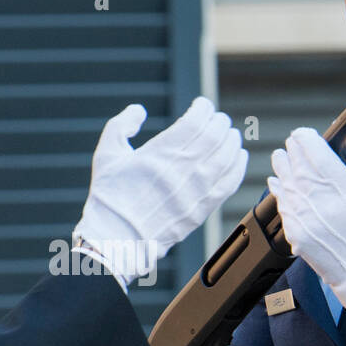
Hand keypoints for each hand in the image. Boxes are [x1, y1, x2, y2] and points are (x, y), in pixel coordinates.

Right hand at [74, 97, 247, 286]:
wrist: (116, 239)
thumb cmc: (109, 196)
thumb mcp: (106, 154)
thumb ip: (121, 125)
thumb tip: (139, 110)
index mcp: (160, 152)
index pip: (196, 120)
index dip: (203, 107)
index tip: (200, 106)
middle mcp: (183, 168)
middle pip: (216, 134)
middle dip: (218, 121)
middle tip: (216, 119)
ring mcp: (196, 190)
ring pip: (227, 155)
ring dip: (231, 139)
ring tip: (228, 134)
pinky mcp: (203, 209)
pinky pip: (231, 181)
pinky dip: (239, 165)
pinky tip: (239, 155)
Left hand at [267, 127, 345, 314]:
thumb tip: (345, 149)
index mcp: (345, 189)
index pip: (317, 153)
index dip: (306, 139)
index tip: (303, 134)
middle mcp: (323, 202)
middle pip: (297, 165)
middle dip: (293, 150)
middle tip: (292, 143)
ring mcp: (307, 219)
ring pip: (285, 182)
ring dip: (281, 166)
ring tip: (281, 157)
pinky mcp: (296, 233)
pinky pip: (282, 205)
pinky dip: (278, 190)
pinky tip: (277, 181)